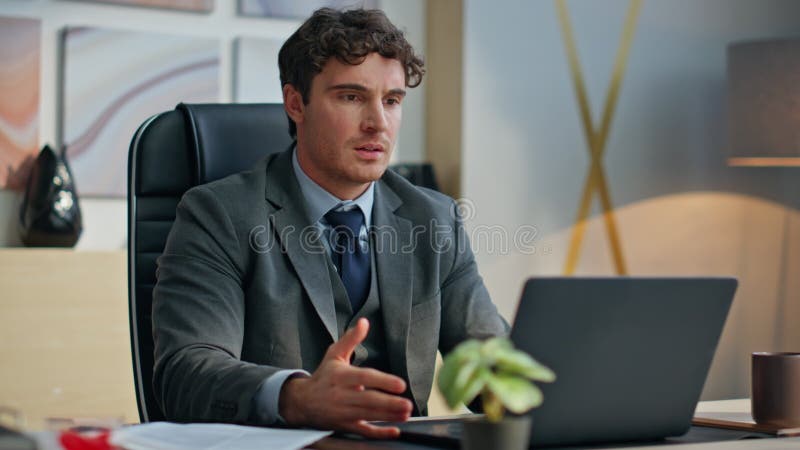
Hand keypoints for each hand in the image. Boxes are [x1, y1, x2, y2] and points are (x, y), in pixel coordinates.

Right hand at [279, 318, 412, 437]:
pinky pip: (363, 431)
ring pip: (368, 416)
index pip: (364, 378)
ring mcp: (343, 412)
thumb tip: (364, 322)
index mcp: (341, 376)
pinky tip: (393, 431)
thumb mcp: (334, 354)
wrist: (301, 401)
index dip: (383, 381)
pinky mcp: (344, 425)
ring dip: (389, 416)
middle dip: (389, 403)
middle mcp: (341, 395)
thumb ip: (351, 338)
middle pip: (368, 400)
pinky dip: (379, 433)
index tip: (400, 384)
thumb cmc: (323, 376)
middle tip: (407, 404)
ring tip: (406, 414)